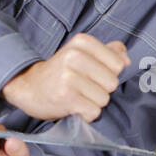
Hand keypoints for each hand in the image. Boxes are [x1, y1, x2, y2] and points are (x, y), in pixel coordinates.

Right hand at [1, 33, 129, 121]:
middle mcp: (74, 56)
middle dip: (101, 90)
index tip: (92, 73)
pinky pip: (93, 112)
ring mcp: (68, 77)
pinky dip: (86, 114)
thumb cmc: (61, 72)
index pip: (118, 64)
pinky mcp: (65, 97)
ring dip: (93, 103)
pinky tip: (74, 106)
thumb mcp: (82, 53)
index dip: (109, 73)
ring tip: (78, 96)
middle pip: (112, 83)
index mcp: (82, 42)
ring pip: (104, 99)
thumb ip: (109, 52)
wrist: (29, 87)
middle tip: (83, 87)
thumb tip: (126, 60)